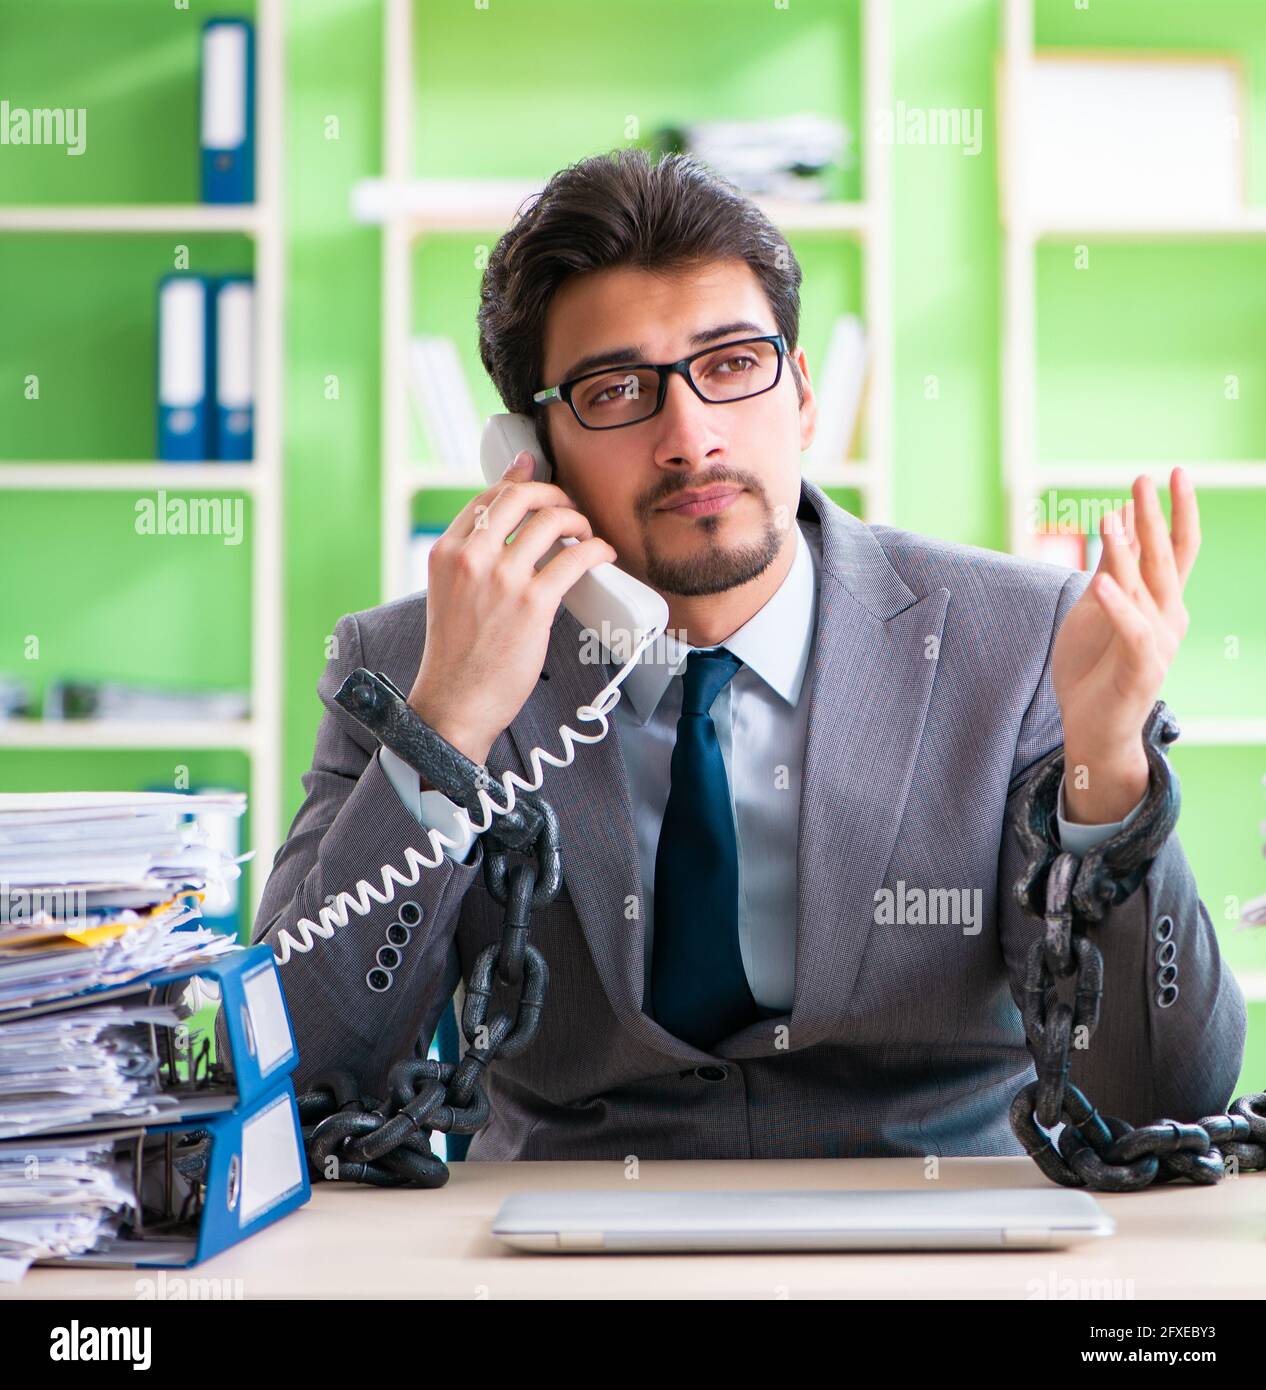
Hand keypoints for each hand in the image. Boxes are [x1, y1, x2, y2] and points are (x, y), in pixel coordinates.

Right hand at [407, 452, 615, 767]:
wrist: (455, 702)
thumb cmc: (456, 654)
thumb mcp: (448, 593)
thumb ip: (471, 557)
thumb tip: (504, 523)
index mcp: (446, 552)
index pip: (488, 497)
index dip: (518, 481)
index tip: (537, 476)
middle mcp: (471, 558)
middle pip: (521, 497)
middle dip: (554, 494)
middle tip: (569, 509)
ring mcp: (502, 579)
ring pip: (552, 520)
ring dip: (578, 521)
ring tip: (586, 535)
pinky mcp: (533, 604)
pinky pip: (576, 558)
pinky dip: (597, 550)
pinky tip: (602, 556)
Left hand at [1051, 468, 1200, 823]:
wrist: (1093, 728)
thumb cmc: (1093, 668)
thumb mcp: (1095, 610)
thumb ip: (1109, 571)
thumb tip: (1114, 524)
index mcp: (1159, 602)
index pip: (1172, 549)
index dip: (1172, 511)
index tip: (1167, 473)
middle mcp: (1167, 617)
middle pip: (1164, 558)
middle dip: (1153, 517)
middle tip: (1144, 479)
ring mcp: (1158, 641)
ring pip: (1146, 588)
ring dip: (1129, 551)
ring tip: (1113, 517)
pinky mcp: (1142, 666)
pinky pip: (1131, 629)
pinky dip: (1117, 605)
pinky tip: (1102, 583)